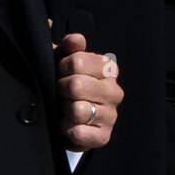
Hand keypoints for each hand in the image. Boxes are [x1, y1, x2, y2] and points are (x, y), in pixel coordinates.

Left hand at [54, 32, 122, 150]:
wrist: (66, 118)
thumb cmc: (67, 84)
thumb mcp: (65, 61)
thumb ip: (70, 47)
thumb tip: (76, 38)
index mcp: (108, 68)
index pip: (78, 62)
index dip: (62, 67)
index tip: (61, 72)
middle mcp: (114, 91)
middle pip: (76, 85)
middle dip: (61, 89)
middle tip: (61, 92)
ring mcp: (111, 115)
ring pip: (77, 110)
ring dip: (64, 110)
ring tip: (64, 109)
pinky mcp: (104, 136)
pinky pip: (80, 132)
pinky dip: (68, 129)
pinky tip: (68, 125)